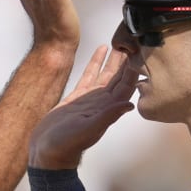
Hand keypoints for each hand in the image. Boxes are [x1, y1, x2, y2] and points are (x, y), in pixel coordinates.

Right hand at [28, 45, 136, 168]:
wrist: (48, 151)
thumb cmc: (66, 144)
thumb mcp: (87, 129)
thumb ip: (108, 116)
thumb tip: (130, 104)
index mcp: (108, 109)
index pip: (126, 86)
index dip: (135, 70)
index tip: (142, 52)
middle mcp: (103, 102)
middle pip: (120, 77)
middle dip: (129, 60)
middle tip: (136, 39)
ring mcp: (91, 99)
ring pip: (107, 74)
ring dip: (115, 59)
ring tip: (122, 41)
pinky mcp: (77, 97)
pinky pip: (90, 75)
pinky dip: (96, 62)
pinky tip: (100, 49)